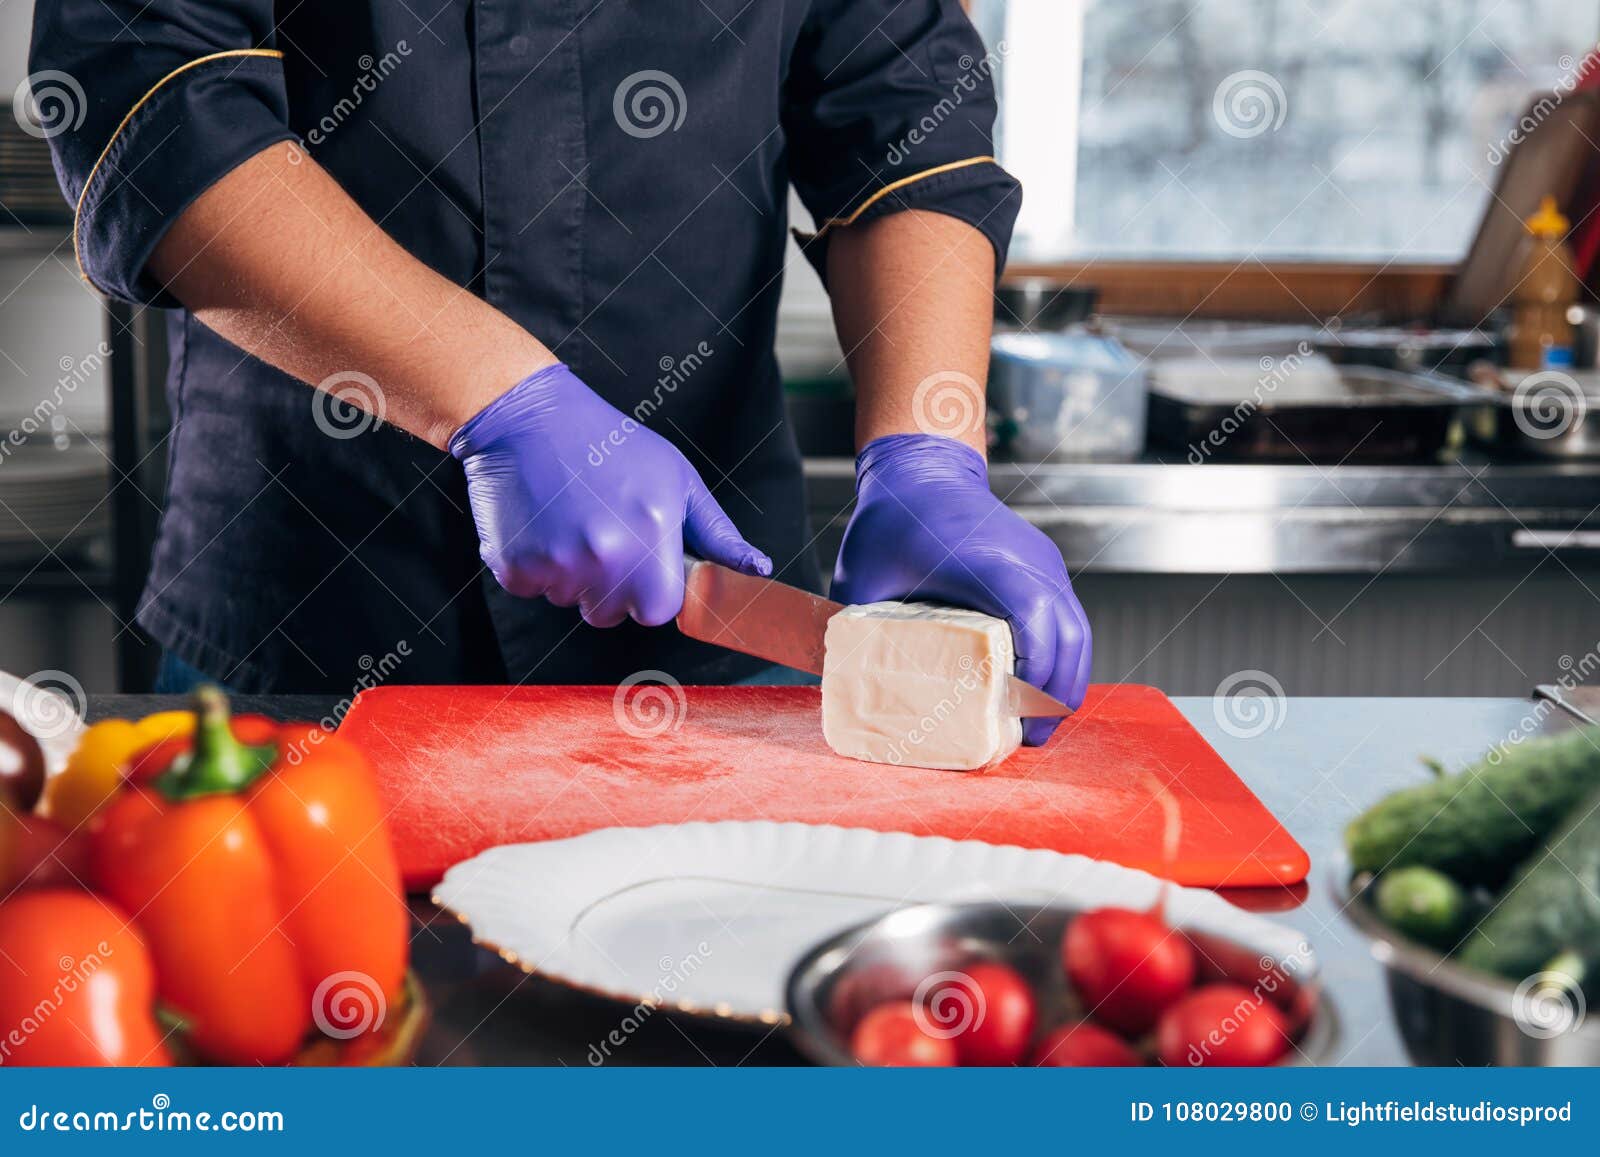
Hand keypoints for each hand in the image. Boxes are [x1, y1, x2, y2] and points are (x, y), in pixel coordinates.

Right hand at [450, 364, 770, 626]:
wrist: (530, 418)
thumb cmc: (610, 445)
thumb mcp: (678, 480)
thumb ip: (716, 534)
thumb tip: (757, 570)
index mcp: (653, 534)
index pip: (659, 610)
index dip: (652, 589)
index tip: (642, 560)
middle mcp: (607, 554)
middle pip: (613, 613)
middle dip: (611, 586)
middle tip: (602, 533)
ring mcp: (558, 562)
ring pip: (571, 601)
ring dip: (572, 575)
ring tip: (570, 520)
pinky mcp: (514, 565)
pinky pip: (532, 589)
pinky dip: (533, 566)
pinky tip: (541, 523)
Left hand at [831, 434, 1091, 744]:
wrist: (920, 470)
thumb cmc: (890, 521)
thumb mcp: (864, 579)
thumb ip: (863, 633)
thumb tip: (855, 692)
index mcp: (988, 563)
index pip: (1036, 627)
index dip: (1033, 680)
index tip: (1012, 719)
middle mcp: (1029, 561)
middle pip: (1070, 639)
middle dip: (1055, 696)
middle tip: (1029, 739)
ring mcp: (1042, 562)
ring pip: (1077, 632)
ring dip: (1064, 680)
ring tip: (1036, 723)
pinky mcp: (1043, 567)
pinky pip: (1067, 619)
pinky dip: (1061, 657)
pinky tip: (1037, 687)